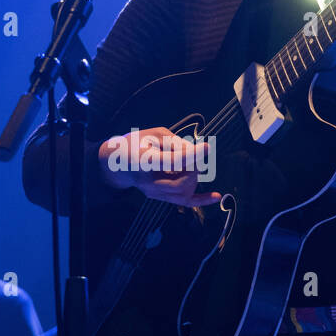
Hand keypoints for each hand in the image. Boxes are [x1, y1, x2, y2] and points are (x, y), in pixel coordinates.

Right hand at [98, 126, 221, 206]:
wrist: (119, 162)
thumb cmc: (138, 143)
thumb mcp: (154, 134)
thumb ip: (176, 142)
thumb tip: (197, 153)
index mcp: (144, 161)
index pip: (172, 162)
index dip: (192, 155)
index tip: (206, 147)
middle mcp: (148, 182)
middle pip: (180, 182)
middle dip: (193, 168)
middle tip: (193, 155)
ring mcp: (153, 192)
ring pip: (184, 193)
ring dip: (193, 177)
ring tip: (187, 164)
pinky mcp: (160, 197)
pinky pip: (183, 202)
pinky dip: (201, 199)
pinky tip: (217, 196)